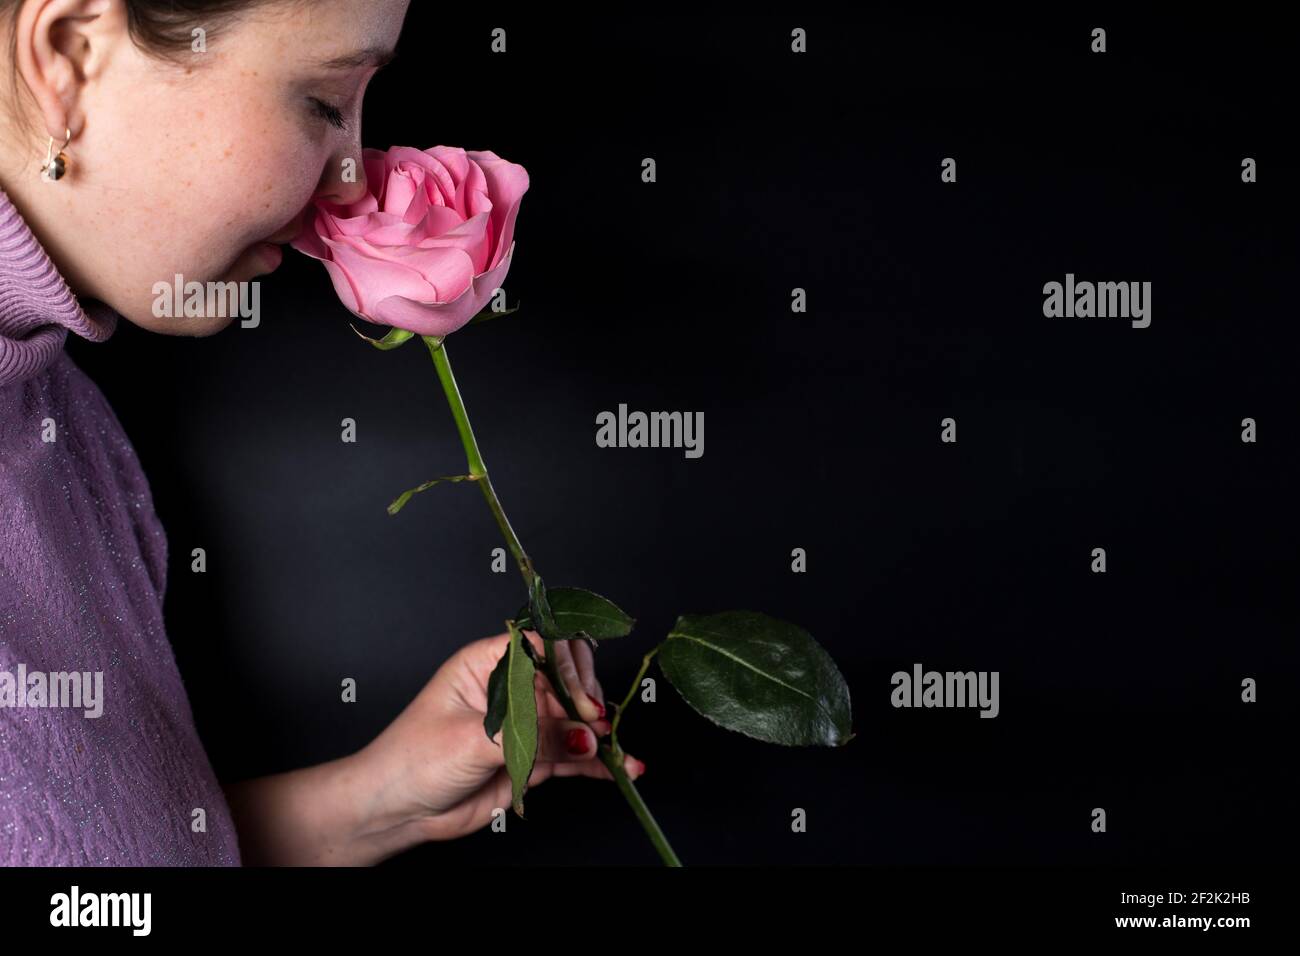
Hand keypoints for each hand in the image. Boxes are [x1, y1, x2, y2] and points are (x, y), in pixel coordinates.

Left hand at [354, 628, 645, 843]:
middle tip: (595, 726)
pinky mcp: (532, 758)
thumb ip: (534, 737)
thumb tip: (584, 736)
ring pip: (576, 720)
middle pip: (568, 679)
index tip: (581, 699)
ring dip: (600, 734)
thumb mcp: (473, 740)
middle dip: (588, 700)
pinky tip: (621, 768)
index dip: (568, 668)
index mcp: (489, 664)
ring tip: (619, 752)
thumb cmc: (411, 759)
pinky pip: (574, 755)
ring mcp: (525, 724)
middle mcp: (511, 689)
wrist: (394, 809)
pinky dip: (598, 763)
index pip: (544, 646)